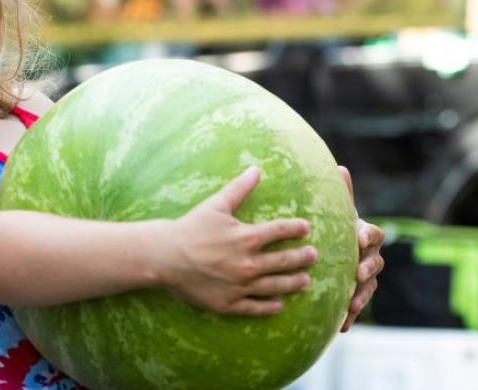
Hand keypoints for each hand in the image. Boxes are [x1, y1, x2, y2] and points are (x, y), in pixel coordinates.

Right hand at [164, 166, 317, 315]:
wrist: (164, 256)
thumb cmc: (190, 228)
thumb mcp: (215, 205)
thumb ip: (239, 189)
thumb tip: (256, 169)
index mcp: (247, 238)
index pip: (280, 232)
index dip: (296, 228)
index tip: (305, 228)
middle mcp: (248, 264)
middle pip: (284, 261)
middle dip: (302, 258)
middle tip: (313, 256)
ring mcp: (239, 286)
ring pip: (275, 286)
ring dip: (293, 283)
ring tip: (305, 281)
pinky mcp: (228, 303)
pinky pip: (254, 308)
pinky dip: (269, 307)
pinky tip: (278, 305)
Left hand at [338, 166, 384, 331]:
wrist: (335, 251)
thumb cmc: (335, 228)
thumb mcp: (336, 214)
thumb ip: (340, 195)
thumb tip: (340, 166)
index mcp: (365, 235)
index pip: (373, 235)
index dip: (368, 235)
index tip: (359, 236)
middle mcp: (370, 257)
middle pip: (375, 263)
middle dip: (366, 268)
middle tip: (357, 272)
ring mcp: (365, 278)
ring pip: (368, 287)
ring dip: (361, 295)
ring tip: (351, 303)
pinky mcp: (357, 295)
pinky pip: (358, 307)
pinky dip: (352, 315)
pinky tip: (343, 325)